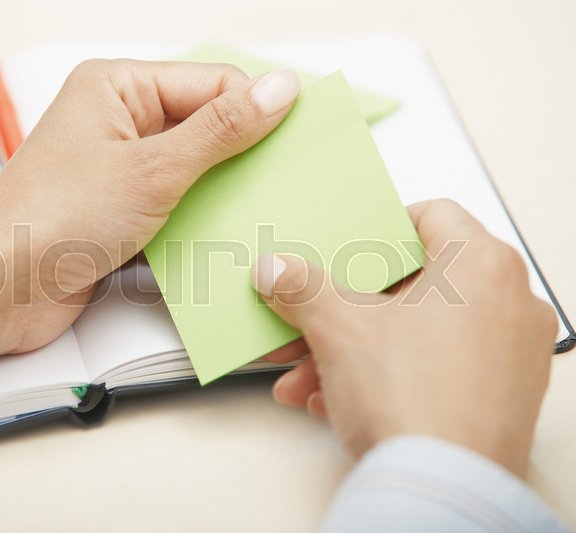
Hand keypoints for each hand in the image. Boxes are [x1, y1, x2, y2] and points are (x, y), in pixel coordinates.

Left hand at [0, 59, 299, 361]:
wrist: (0, 288)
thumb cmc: (55, 217)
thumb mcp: (154, 167)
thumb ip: (221, 129)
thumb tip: (278, 89)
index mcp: (118, 87)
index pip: (211, 83)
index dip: (258, 109)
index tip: (301, 136)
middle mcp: (118, 122)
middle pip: (204, 126)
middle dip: (242, 156)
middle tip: (286, 179)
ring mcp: (118, 169)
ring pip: (193, 171)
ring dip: (223, 193)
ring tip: (260, 210)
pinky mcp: (119, 212)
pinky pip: (175, 206)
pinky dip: (199, 220)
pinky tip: (226, 236)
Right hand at [251, 199, 557, 476]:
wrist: (439, 489)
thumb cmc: (416, 402)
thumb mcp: (338, 328)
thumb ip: (302, 288)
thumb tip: (277, 270)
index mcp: (480, 265)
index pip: (430, 216)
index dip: (379, 230)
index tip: (347, 249)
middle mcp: (506, 303)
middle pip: (411, 286)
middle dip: (344, 309)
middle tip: (309, 318)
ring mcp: (506, 354)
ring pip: (414, 334)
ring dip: (351, 350)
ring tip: (307, 373)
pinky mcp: (496, 396)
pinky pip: (429, 370)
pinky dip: (381, 378)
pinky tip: (333, 399)